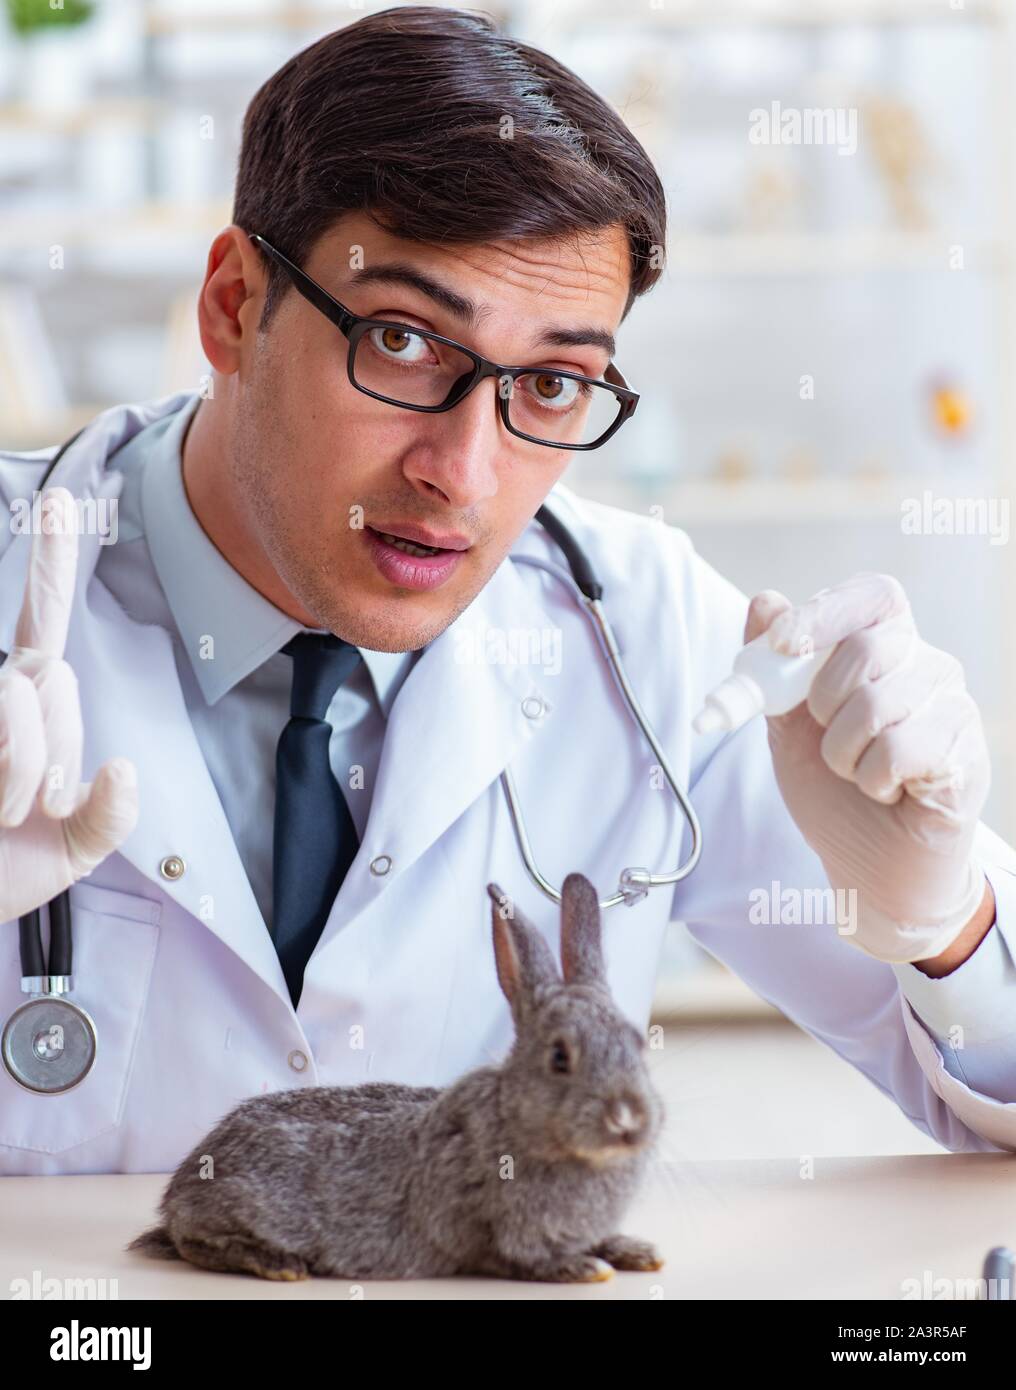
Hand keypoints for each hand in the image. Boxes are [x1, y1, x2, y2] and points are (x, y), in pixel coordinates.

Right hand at [0, 488, 137, 922]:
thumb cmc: (5, 872)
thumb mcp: (76, 852)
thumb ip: (110, 818)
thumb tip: (123, 768)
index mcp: (35, 709)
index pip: (47, 622)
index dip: (53, 560)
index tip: (60, 499)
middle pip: (49, 680)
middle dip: (44, 757)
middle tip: (21, 814)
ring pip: (20, 700)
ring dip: (22, 778)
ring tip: (0, 819)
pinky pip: (6, 736)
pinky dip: (11, 781)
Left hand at [746, 571, 989, 963]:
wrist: (869, 869)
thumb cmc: (834, 793)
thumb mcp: (787, 729)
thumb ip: (773, 670)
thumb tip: (764, 603)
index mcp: (886, 648)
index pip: (873, 596)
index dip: (827, 610)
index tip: (782, 643)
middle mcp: (927, 667)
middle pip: (869, 645)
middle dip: (822, 701)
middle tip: (826, 740)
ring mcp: (953, 707)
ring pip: (879, 702)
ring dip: (843, 752)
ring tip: (856, 774)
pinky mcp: (965, 754)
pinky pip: (900, 750)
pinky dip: (872, 780)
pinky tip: (886, 793)